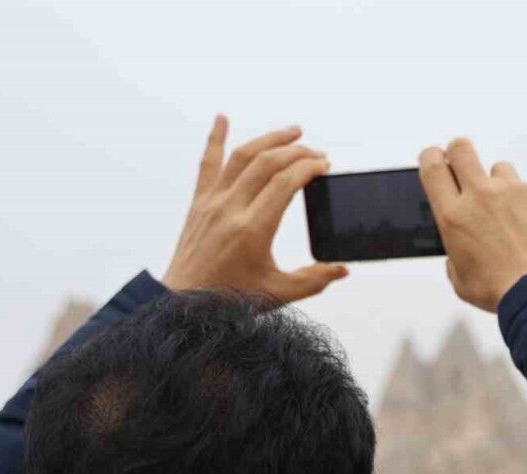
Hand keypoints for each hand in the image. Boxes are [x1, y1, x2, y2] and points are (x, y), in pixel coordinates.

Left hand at [162, 115, 348, 302]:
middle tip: (318, 154)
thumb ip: (314, 280)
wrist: (183, 304)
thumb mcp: (278, 293)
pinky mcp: (199, 203)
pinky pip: (207, 163)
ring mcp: (212, 202)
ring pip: (242, 156)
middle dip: (298, 152)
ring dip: (269, 139)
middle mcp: (231, 209)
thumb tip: (343, 269)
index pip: (286, 183)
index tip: (325, 166)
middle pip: (268, 163)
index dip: (309, 168)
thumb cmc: (230, 301)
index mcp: (253, 229)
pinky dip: (215, 137)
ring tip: (293, 131)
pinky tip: (222, 117)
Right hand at [418, 138, 526, 311]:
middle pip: (462, 149)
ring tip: (510, 214)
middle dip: (459, 153)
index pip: (433, 167)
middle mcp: (480, 195)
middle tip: (465, 169)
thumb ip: (455, 256)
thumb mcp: (460, 279)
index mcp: (453, 216)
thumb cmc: (501, 290)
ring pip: (500, 168)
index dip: (431, 157)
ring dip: (500, 184)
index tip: (435, 157)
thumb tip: (459, 250)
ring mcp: (512, 190)